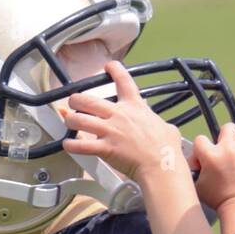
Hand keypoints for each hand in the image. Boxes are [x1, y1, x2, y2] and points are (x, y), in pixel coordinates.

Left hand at [61, 60, 182, 180]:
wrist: (161, 166)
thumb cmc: (166, 149)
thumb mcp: (166, 127)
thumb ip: (156, 123)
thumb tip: (162, 126)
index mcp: (134, 106)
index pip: (122, 79)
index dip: (113, 69)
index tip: (108, 67)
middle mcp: (118, 114)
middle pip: (87, 99)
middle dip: (76, 100)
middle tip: (75, 103)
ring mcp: (110, 131)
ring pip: (79, 119)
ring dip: (71, 120)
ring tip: (70, 123)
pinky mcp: (105, 148)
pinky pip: (81, 146)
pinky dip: (71, 145)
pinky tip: (68, 144)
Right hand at [188, 122, 234, 212]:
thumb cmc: (219, 199)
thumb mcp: (198, 185)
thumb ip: (193, 169)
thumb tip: (194, 162)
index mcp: (211, 154)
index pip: (200, 139)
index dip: (200, 150)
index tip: (203, 161)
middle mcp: (227, 148)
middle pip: (226, 128)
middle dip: (223, 137)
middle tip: (222, 151)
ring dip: (234, 150)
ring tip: (233, 166)